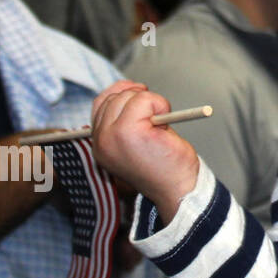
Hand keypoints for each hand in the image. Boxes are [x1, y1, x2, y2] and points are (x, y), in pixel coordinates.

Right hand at [90, 81, 199, 223]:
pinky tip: (165, 123)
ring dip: (152, 102)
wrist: (177, 189)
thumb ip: (124, 119)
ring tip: (161, 124)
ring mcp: (111, 137)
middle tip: (158, 114)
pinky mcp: (128, 133)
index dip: (122, 92)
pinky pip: (144, 100)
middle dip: (140, 97)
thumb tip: (128, 89)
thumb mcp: (136, 140)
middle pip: (114, 96)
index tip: (141, 91)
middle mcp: (100, 141)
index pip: (100, 103)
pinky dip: (159, 104)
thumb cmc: (164, 166)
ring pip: (129, 96)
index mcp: (100, 144)